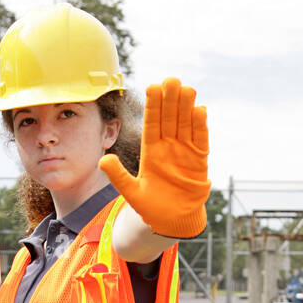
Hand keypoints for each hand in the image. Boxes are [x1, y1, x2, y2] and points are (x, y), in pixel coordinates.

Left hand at [100, 77, 210, 238]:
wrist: (173, 222)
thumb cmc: (152, 208)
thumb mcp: (132, 193)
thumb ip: (119, 176)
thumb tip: (102, 160)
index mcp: (151, 152)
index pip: (152, 124)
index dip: (153, 106)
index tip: (152, 86)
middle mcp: (168, 148)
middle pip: (170, 119)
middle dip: (170, 100)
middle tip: (171, 80)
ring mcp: (185, 153)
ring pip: (185, 125)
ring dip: (187, 107)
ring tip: (187, 89)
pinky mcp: (199, 161)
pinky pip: (200, 140)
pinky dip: (200, 126)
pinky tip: (200, 110)